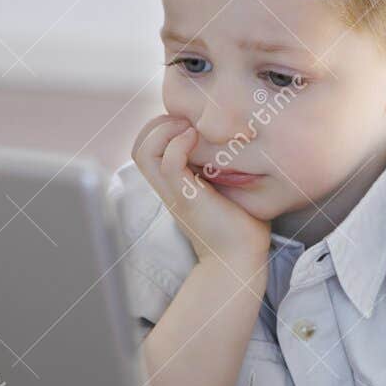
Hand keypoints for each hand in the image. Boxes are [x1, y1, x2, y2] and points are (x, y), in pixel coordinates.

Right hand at [131, 114, 270, 268]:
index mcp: (174, 183)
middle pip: (139, 145)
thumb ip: (226, 168)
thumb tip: (245, 143)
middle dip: (159, 124)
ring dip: (166, 130)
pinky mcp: (186, 197)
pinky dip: (179, 143)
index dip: (164, 127)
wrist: (240, 260)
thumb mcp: (231, 190)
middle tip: (189, 125)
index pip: (148, 145)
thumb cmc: (244, 227)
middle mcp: (168, 187)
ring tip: (192, 132)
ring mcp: (174, 192)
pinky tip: (200, 141)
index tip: (194, 125)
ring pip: (144, 150)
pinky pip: (168, 162)